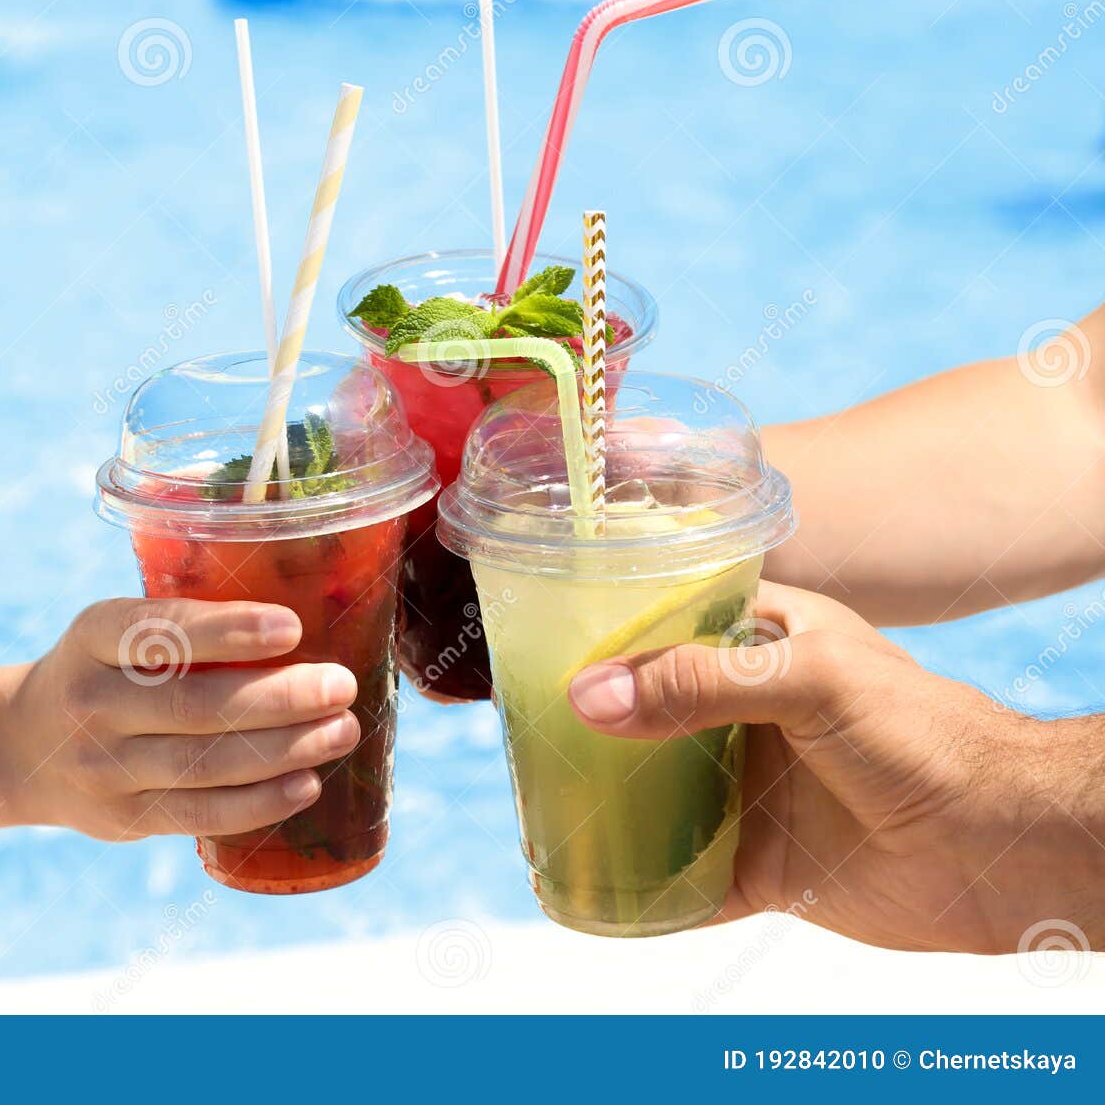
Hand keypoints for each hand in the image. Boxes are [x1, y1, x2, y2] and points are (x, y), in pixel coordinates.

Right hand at [0, 598, 359, 842]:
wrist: (21, 748)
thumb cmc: (104, 671)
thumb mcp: (114, 629)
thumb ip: (183, 625)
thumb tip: (307, 622)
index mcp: (92, 635)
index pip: (159, 631)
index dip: (227, 631)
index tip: (293, 627)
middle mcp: (90, 702)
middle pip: (194, 705)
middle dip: (279, 697)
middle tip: (339, 686)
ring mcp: (103, 767)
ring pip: (205, 764)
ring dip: (284, 750)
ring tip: (340, 731)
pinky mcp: (123, 819)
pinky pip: (199, 814)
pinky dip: (259, 802)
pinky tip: (306, 784)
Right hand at [567, 581, 1101, 953]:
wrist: (1000, 844)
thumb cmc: (925, 733)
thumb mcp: (807, 678)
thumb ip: (697, 683)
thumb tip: (586, 697)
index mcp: (762, 643)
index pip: (665, 624)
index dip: (603, 632)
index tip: (534, 646)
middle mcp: (747, 715)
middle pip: (645, 716)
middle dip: (587, 730)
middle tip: (518, 738)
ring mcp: (751, 792)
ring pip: (654, 798)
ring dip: (602, 808)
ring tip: (533, 814)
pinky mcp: (759, 866)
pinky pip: (682, 881)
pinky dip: (636, 891)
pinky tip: (586, 894)